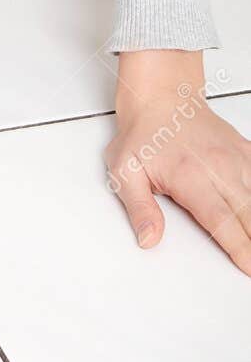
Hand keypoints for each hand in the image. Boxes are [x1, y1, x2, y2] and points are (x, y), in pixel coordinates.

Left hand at [105, 50, 250, 275]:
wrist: (160, 95)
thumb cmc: (143, 132)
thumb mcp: (124, 170)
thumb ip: (139, 208)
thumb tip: (148, 238)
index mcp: (190, 176)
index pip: (221, 221)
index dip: (240, 248)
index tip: (249, 267)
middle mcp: (218, 167)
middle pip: (248, 213)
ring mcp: (235, 158)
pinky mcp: (245, 151)